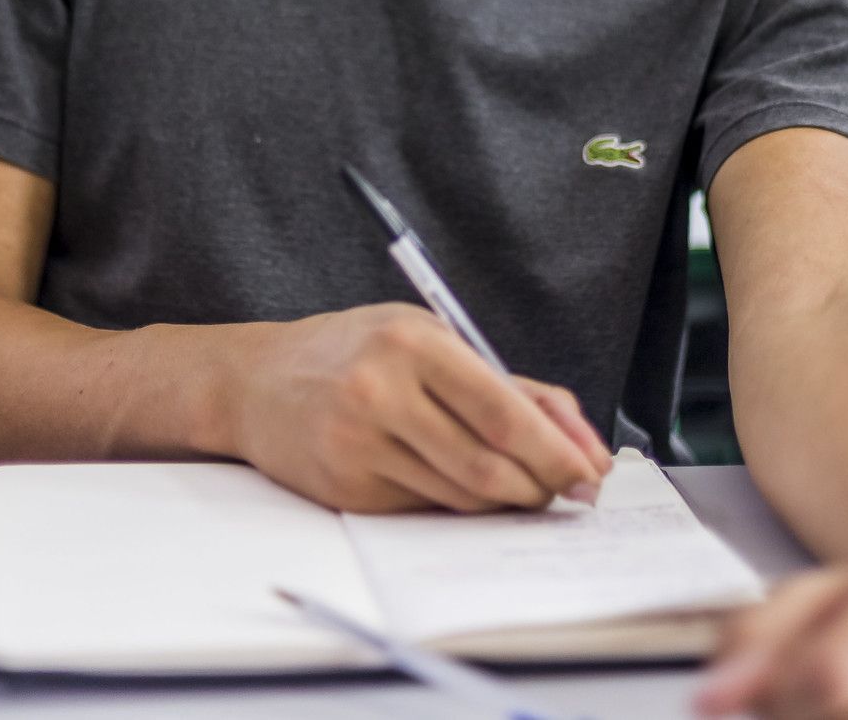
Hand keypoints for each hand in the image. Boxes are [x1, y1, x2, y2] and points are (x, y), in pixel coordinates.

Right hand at [227, 302, 612, 513]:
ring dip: (507, 500)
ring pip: (461, 496)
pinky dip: (458, 504)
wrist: (257, 382)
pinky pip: (426, 508)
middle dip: (541, 486)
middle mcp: (381, 393)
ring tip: (524, 487)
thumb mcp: (430, 338)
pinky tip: (461, 485)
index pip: (502, 411)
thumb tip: (577, 436)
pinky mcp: (347, 488)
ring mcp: (359, 446)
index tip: (591, 470)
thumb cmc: (356, 351)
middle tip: (568, 490)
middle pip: (487, 465)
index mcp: (412, 344)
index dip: (556, 449)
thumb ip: (506, 383)